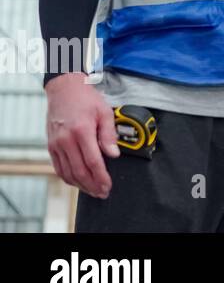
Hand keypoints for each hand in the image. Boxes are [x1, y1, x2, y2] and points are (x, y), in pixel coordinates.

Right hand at [45, 73, 117, 197]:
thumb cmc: (86, 99)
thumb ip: (109, 134)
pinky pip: (58, 167)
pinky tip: (78, 182)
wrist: (64, 90)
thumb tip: (114, 154)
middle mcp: (66, 140)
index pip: (92, 161)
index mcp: (81, 131)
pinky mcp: (50, 146)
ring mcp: (56, 144)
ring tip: (93, 191)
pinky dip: (68, 178)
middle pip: (79, 171)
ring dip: (80, 185)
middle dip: (92, 185)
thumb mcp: (105, 112)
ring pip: (67, 172)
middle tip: (103, 193)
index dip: (101, 177)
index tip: (108, 186)